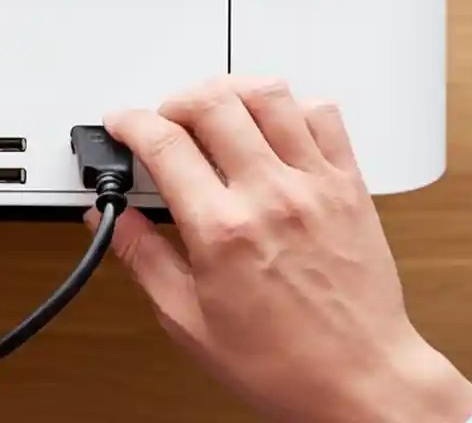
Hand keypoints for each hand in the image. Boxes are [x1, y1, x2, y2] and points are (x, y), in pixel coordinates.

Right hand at [90, 76, 471, 422]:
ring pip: (269, 95)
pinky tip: (272, 125)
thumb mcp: (187, 319)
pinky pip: (323, 116)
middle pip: (212, 102)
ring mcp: (314, 186)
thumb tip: (111, 221)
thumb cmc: (283, 363)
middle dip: (175, 100)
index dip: (130, 122)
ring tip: (214, 110)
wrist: (361, 380)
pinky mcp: (349, 187)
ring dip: (230, 91)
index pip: (163, 143)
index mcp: (222, 231)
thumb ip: (142, 258)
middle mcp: (270, 197)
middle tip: (165, 121)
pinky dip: (290, 106)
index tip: (122, 124)